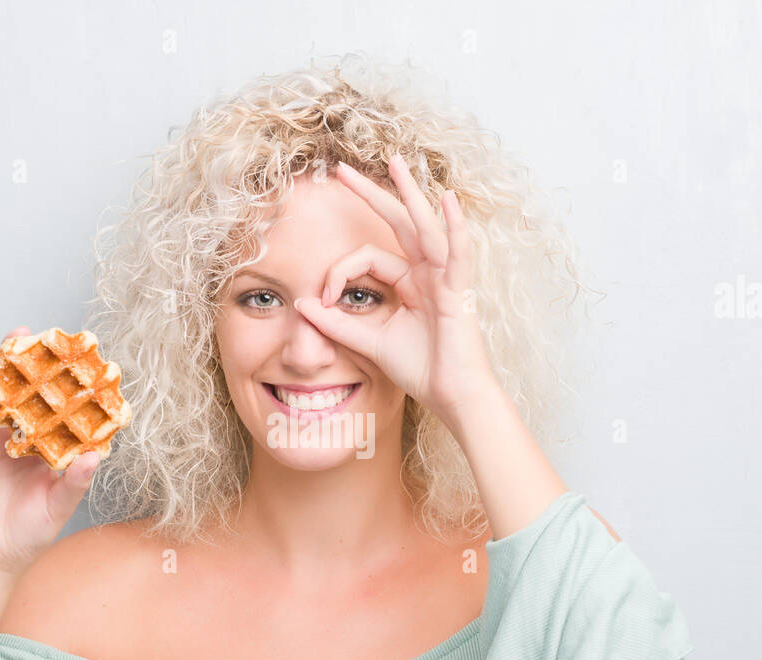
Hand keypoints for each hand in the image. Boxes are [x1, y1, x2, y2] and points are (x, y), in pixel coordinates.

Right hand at [0, 326, 99, 575]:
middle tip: (21, 336)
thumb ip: (74, 482)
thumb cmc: (28, 532)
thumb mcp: (58, 506)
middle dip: (11, 358)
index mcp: (34, 440)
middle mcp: (4, 433)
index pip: (40, 398)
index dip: (46, 373)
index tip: (60, 350)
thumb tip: (95, 457)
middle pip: (5, 385)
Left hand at [293, 153, 500, 425]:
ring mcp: (445, 279)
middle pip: (398, 223)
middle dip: (371, 194)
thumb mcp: (369, 343)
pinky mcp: (459, 292)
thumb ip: (337, 324)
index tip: (323, 300)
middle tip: (341, 170)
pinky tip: (447, 200)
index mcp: (409, 282)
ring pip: (425, 227)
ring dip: (410, 192)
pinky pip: (458, 253)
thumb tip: (302, 304)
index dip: (339, 272)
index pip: (368, 259)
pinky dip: (454, 227)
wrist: (451, 397)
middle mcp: (428, 273)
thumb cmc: (421, 370)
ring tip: (396, 161)